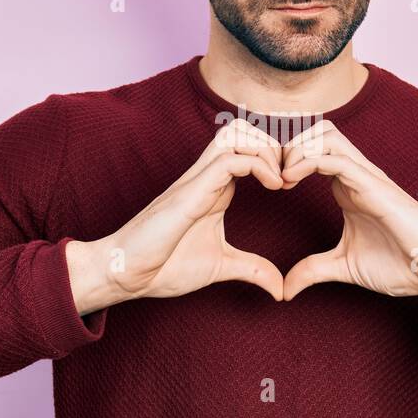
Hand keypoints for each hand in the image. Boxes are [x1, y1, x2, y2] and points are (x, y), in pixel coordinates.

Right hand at [68, 118, 285, 312]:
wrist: (126, 273)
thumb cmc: (164, 266)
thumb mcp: (220, 266)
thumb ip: (251, 270)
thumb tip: (278, 288)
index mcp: (215, 187)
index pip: (247, 147)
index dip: (275, 156)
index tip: (291, 185)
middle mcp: (206, 176)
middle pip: (243, 129)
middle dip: (275, 144)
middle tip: (290, 177)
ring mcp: (198, 179)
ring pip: (236, 133)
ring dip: (267, 149)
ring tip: (281, 180)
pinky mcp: (191, 191)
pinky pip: (230, 159)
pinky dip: (259, 164)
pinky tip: (274, 187)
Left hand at [278, 120, 417, 304]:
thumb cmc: (401, 263)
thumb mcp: (344, 267)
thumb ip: (313, 271)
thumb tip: (285, 289)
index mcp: (347, 186)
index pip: (312, 149)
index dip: (284, 157)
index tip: (266, 181)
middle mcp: (355, 174)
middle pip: (315, 131)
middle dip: (285, 144)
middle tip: (267, 173)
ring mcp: (366, 176)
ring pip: (324, 135)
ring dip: (295, 149)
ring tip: (279, 177)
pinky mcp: (374, 186)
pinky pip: (336, 158)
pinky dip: (307, 161)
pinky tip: (289, 181)